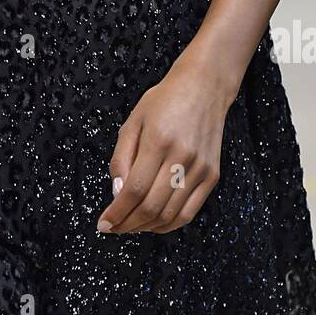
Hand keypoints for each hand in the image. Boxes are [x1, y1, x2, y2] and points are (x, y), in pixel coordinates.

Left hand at [96, 43, 232, 235]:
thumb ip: (121, 158)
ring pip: (170, 215)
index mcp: (158, 141)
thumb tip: (117, 193)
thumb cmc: (165, 101)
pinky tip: (153, 223)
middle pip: (151, 207)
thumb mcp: (133, 121)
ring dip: (146, 227)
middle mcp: (181, 157)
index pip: (134, 190)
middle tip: (114, 227)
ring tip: (130, 225)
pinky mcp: (212, 176)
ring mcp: (200, 169)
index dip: (117, 213)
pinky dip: (169, 224)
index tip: (104, 223)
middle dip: (128, 224)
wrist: (204, 87)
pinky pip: (189, 212)